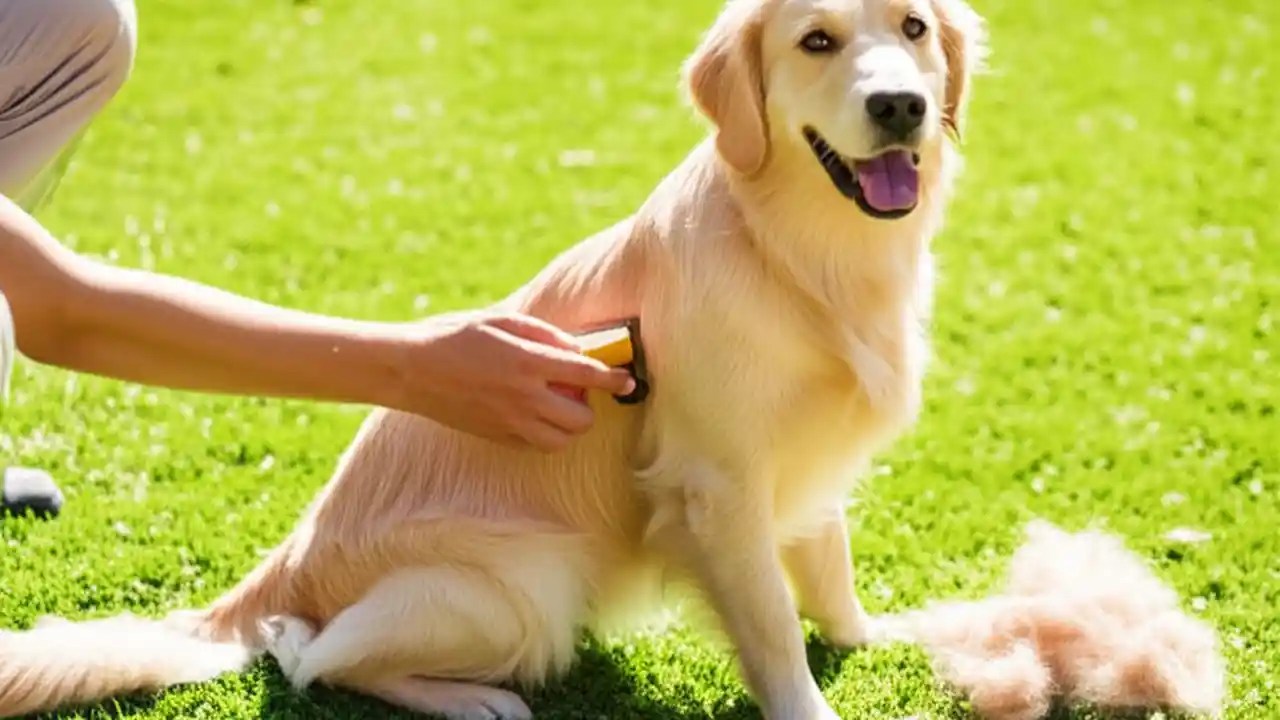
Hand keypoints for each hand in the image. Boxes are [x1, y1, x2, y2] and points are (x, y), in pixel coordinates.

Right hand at [395, 311, 635, 451]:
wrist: (411, 369)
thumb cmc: (456, 336)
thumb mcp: (502, 320)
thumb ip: (544, 334)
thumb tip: (577, 349)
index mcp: (528, 362)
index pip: (588, 375)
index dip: (614, 378)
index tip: (628, 379)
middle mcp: (524, 397)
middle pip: (582, 418)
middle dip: (589, 404)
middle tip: (574, 387)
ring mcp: (510, 422)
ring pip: (562, 440)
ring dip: (569, 424)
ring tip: (555, 404)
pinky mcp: (496, 437)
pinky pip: (536, 446)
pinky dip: (545, 434)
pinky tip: (532, 414)